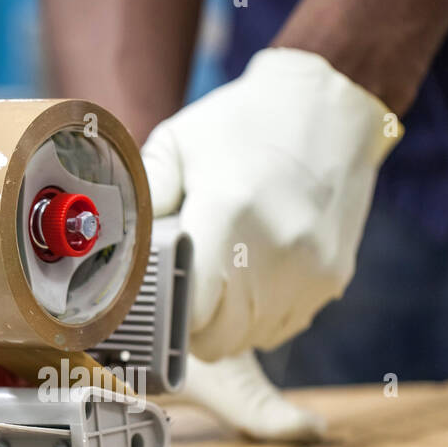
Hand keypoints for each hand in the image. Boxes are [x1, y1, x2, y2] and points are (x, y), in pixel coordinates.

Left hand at [141, 47, 400, 361]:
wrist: (331, 106)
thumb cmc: (245, 123)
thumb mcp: (178, 143)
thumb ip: (145, 197)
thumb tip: (115, 245)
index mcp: (228, 215)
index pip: (191, 311)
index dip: (168, 315)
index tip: (160, 298)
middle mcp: (275, 252)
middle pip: (219, 340)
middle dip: (193, 327)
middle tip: (183, 294)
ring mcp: (309, 272)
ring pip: (250, 341)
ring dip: (227, 326)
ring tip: (219, 283)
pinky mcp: (332, 279)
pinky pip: (281, 328)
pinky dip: (260, 318)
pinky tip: (252, 280)